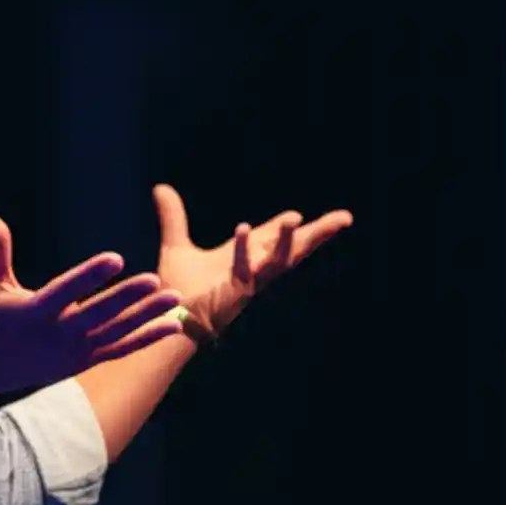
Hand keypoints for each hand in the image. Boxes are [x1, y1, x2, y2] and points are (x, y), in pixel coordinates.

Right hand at [0, 211, 183, 390]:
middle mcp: (56, 336)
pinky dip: (147, 338)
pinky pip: (121, 349)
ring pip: (116, 332)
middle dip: (127, 299)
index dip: (89, 275)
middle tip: (155, 279)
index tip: (115, 258)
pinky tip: (174, 325)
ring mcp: (74, 352)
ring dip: (146, 316)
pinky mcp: (86, 361)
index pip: (65, 291)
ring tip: (175, 297)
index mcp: (33, 313)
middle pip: (98, 315)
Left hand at [152, 184, 352, 334]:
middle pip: (293, 249)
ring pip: (277, 259)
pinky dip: (244, 248)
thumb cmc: (178, 286)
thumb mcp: (176, 244)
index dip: (285, 227)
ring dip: (286, 239)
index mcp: (243, 256)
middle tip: (345, 219)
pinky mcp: (235, 291)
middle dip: (318, 234)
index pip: (271, 237)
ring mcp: (247, 280)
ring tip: (296, 217)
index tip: (299, 214)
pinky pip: (244, 267)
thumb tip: (160, 188)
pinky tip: (243, 227)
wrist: (169, 317)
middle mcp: (252, 268)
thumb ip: (173, 216)